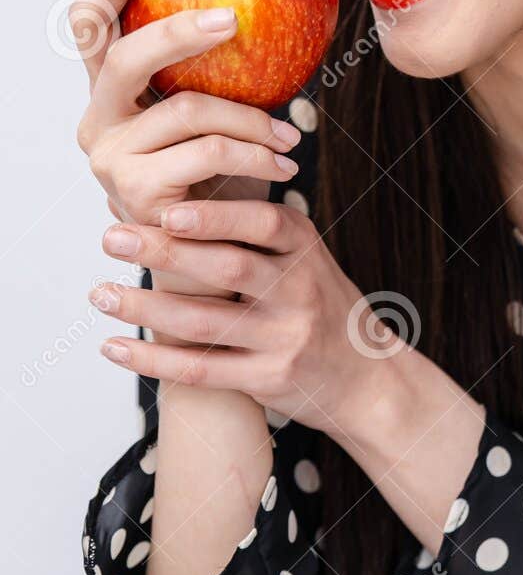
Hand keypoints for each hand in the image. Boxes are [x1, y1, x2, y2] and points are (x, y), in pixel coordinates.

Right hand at [72, 0, 302, 293]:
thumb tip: (275, 9)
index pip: (92, 25)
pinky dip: (255, 152)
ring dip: (252, 119)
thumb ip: (222, 75)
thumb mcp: (217, 120)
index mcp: (110, 92)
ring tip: (290, 137)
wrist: (214, 258)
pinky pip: (207, 152)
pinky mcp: (138, 193)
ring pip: (187, 110)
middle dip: (181, 32)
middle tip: (232, 19)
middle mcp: (98, 121)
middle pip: (127, 57)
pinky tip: (284, 163)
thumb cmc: (219, 179)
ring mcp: (112, 159)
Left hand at [91, 197, 402, 439]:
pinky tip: (115, 347)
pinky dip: (154, 359)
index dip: (215, 216)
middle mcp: (299, 290)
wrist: (368, 378)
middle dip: (165, 251)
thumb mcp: (305, 258)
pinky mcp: (269, 379)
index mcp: (305, 249)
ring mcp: (285, 337)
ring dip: (145, 307)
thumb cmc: (321, 306)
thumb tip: (173, 195)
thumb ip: (255, 231)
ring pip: (206, 321)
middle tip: (110, 237)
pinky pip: (201, 370)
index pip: (262, 223)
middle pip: (228, 266)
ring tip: (100, 294)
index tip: (165, 208)